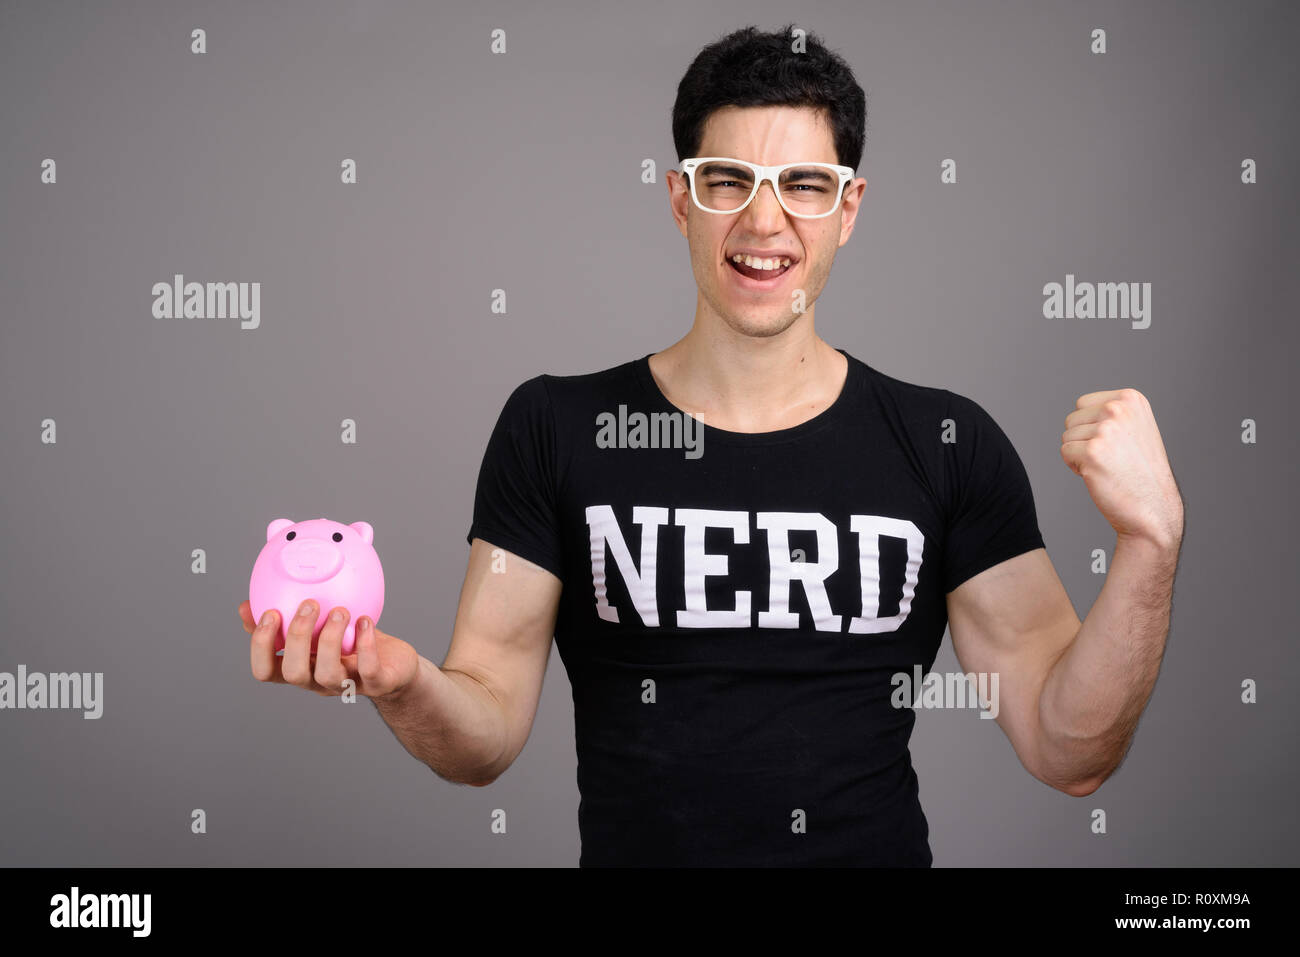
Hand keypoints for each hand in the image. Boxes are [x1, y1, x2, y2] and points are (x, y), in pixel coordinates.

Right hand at [241, 598, 420, 699]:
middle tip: (309, 604)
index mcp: (300, 668)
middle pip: (294, 673)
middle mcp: (318, 681)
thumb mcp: (318, 631)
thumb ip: (287, 621)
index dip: (261, 646)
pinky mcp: (377, 683)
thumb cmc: (352, 646)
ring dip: (330, 639)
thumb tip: (246, 606)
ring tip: (340, 610)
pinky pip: (368, 668)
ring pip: (328, 674)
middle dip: (297, 637)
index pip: (265, 671)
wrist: (397, 666)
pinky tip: (364, 620)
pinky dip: (365, 644)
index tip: (269, 613)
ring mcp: (347, 685)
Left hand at [1061, 388, 1183, 548]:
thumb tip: (1081, 407)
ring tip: (1108, 466)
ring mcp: (1106, 430)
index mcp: (1130, 398)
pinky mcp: (1092, 452)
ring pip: (1067, 436)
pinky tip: (1099, 475)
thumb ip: (1112, 412)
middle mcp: (1118, 409)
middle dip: (1083, 440)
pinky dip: (1075, 466)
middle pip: (1072, 419)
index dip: (1091, 427)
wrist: (1154, 507)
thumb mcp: (1135, 427)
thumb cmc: (1141, 471)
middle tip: (1112, 458)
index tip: (1116, 444)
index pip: (1083, 403)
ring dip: (1080, 454)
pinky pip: (1065, 452)